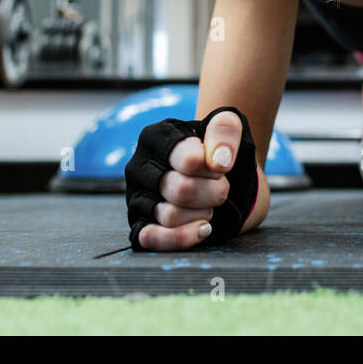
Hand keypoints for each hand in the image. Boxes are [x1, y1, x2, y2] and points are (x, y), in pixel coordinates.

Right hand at [125, 107, 258, 252]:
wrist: (210, 173)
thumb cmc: (214, 147)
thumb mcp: (226, 125)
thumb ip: (225, 130)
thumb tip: (219, 162)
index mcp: (155, 137)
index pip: (190, 160)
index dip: (214, 169)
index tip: (221, 166)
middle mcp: (138, 166)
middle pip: (181, 190)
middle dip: (213, 192)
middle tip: (220, 186)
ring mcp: (136, 197)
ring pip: (170, 215)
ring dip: (202, 213)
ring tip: (208, 202)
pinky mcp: (138, 223)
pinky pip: (152, 238)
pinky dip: (182, 237)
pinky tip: (203, 229)